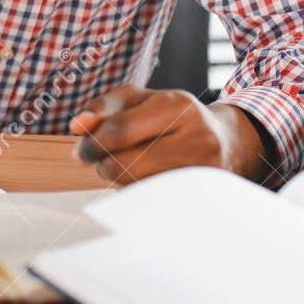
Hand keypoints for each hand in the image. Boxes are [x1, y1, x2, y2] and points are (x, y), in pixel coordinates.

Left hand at [68, 86, 269, 184]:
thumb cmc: (173, 118)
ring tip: (125, 166)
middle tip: (100, 161)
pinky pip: (152, 203)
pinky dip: (136, 193)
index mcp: (178, 106)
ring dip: (118, 180)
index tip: (80, 151)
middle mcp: (196, 137)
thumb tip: (76, 126)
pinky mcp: (202, 197)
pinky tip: (142, 180)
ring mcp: (202, 171)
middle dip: (102, 165)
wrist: (227, 143)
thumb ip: (103, 108)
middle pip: (124, 164)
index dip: (91, 144)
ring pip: (136, 188)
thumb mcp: (139, 100)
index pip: (120, 130)